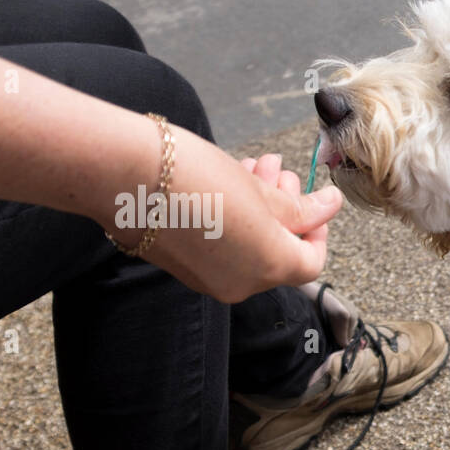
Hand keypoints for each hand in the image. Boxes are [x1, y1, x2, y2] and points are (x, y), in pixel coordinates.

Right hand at [105, 125, 340, 302]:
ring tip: (252, 165)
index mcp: (270, 267)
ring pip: (250, 248)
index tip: (311, 198)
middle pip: (279, 253)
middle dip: (285, 208)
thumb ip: (299, 207)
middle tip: (278, 169)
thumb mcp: (259, 188)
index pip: (311, 260)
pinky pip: (222, 250)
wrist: (121, 175)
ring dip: (259, 209)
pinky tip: (224, 184)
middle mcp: (241, 284)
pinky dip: (233, 222)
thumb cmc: (196, 176)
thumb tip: (328, 207)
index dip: (318, 229)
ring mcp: (209, 280)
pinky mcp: (183, 269)